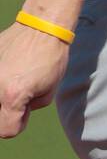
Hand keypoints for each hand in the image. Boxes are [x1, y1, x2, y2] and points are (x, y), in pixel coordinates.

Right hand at [0, 21, 71, 138]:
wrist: (41, 28)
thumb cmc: (49, 60)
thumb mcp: (46, 94)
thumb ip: (27, 109)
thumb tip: (13, 112)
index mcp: (12, 96)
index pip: (5, 130)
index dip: (17, 124)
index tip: (25, 110)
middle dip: (5, 111)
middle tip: (18, 95)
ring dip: (1, 96)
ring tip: (12, 80)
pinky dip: (0, 78)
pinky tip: (8, 67)